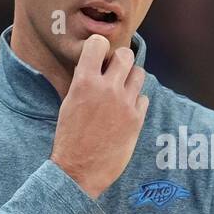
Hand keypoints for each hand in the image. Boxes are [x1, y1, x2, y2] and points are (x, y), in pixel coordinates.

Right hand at [50, 34, 149, 198]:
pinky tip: (126, 111)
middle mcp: (107, 88)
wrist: (79, 170)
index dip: (100, 47)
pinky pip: (144, 98)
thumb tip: (95, 66)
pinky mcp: (137, 120)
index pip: (98, 43)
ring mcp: (125, 104)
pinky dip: (137, 102)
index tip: (99, 56)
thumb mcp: (69, 103)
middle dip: (121, 60)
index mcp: (85, 81)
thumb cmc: (70, 138)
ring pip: (139, 74)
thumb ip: (84, 82)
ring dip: (131, 79)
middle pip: (126, 55)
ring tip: (122, 91)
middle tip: (115, 72)